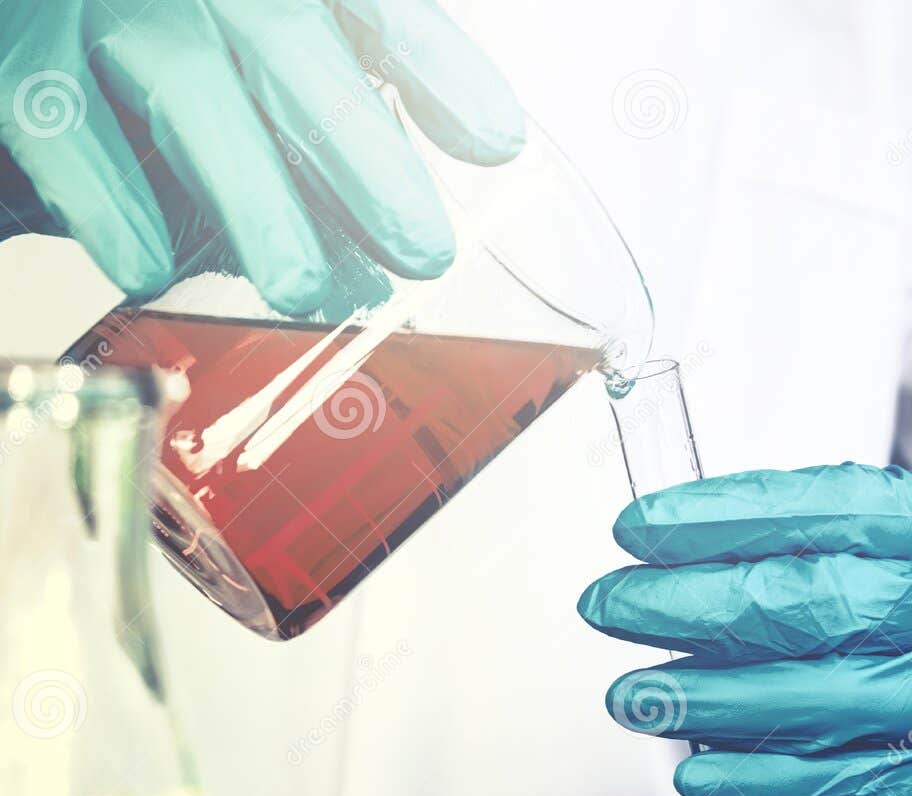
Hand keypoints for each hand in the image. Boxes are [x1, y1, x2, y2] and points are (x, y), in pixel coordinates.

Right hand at [0, 0, 524, 313]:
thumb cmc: (157, 52)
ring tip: (303, 287)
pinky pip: (62, 121)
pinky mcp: (20, 57)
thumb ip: (318, 128)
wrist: (49, 20)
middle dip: (365, 157)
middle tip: (423, 249)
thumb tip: (386, 243)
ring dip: (255, 198)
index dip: (439, 70)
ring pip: (193, 94)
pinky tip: (150, 267)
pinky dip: (108, 195)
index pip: (377, 12)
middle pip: (296, 58)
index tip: (498, 142)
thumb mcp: (253, 74)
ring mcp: (110, 9)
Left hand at [578, 464, 911, 795]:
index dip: (725, 515)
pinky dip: (753, 781)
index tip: (647, 525)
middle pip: (806, 603)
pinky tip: (697, 770)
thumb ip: (847, 526)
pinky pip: (827, 784)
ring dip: (700, 700)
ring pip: (804, 700)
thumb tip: (703, 535)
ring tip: (633, 693)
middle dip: (686, 604)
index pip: (831, 508)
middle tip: (612, 604)